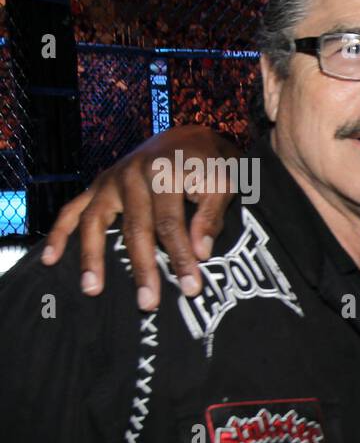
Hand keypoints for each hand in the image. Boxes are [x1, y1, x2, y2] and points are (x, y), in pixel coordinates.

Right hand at [40, 125, 238, 309]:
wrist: (189, 138)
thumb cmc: (211, 164)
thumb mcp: (224, 183)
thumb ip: (211, 216)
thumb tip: (201, 253)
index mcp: (165, 172)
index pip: (172, 224)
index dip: (181, 257)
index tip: (191, 288)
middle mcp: (132, 174)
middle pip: (135, 229)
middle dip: (142, 268)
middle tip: (148, 303)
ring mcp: (110, 180)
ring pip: (96, 221)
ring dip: (92, 256)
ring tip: (93, 289)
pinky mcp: (98, 185)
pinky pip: (73, 209)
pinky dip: (60, 233)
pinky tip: (51, 259)